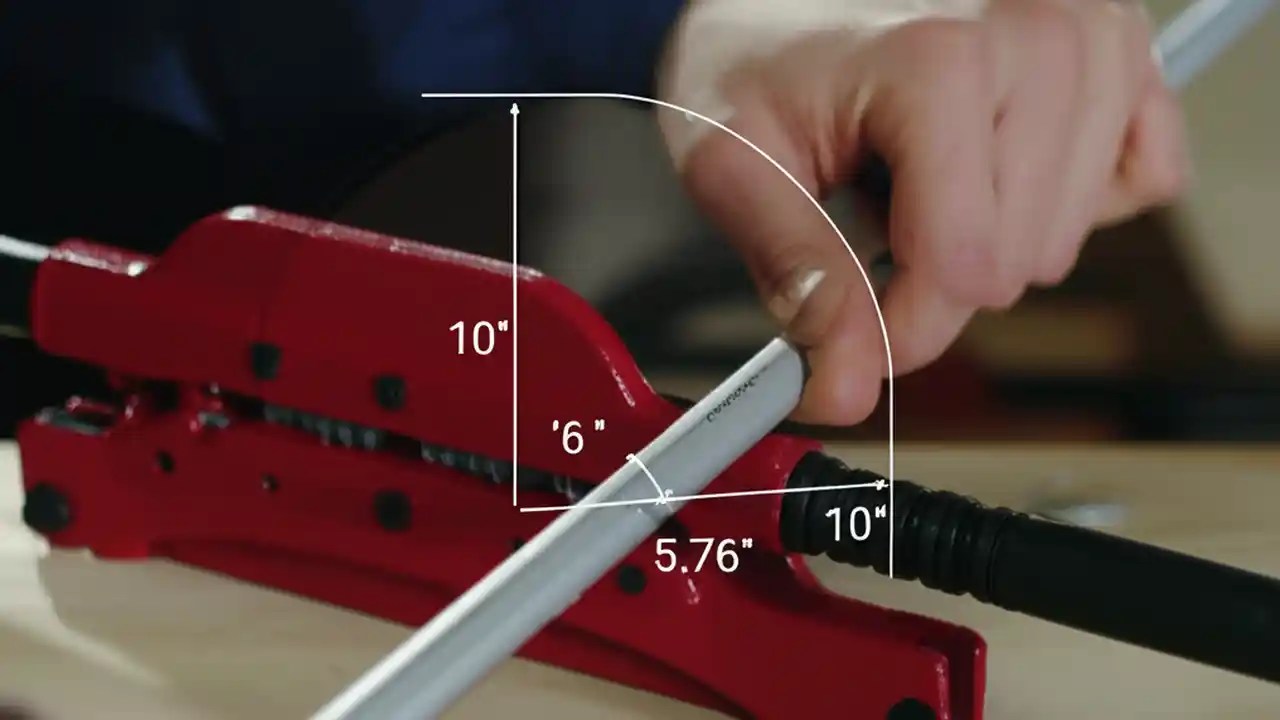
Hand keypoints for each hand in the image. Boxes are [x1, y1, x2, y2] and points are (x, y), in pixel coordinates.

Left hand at [657, 0, 1187, 423]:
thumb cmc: (754, 54)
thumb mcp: (733, 161)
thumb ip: (795, 274)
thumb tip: (845, 387)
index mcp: (937, 61)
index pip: (962, 268)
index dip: (896, 324)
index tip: (848, 320)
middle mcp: (1038, 34)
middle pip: (1016, 263)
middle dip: (933, 273)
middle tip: (874, 208)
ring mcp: (1094, 33)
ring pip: (1068, 236)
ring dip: (989, 232)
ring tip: (920, 166)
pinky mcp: (1124, 45)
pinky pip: (1142, 177)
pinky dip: (1070, 197)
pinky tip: (997, 163)